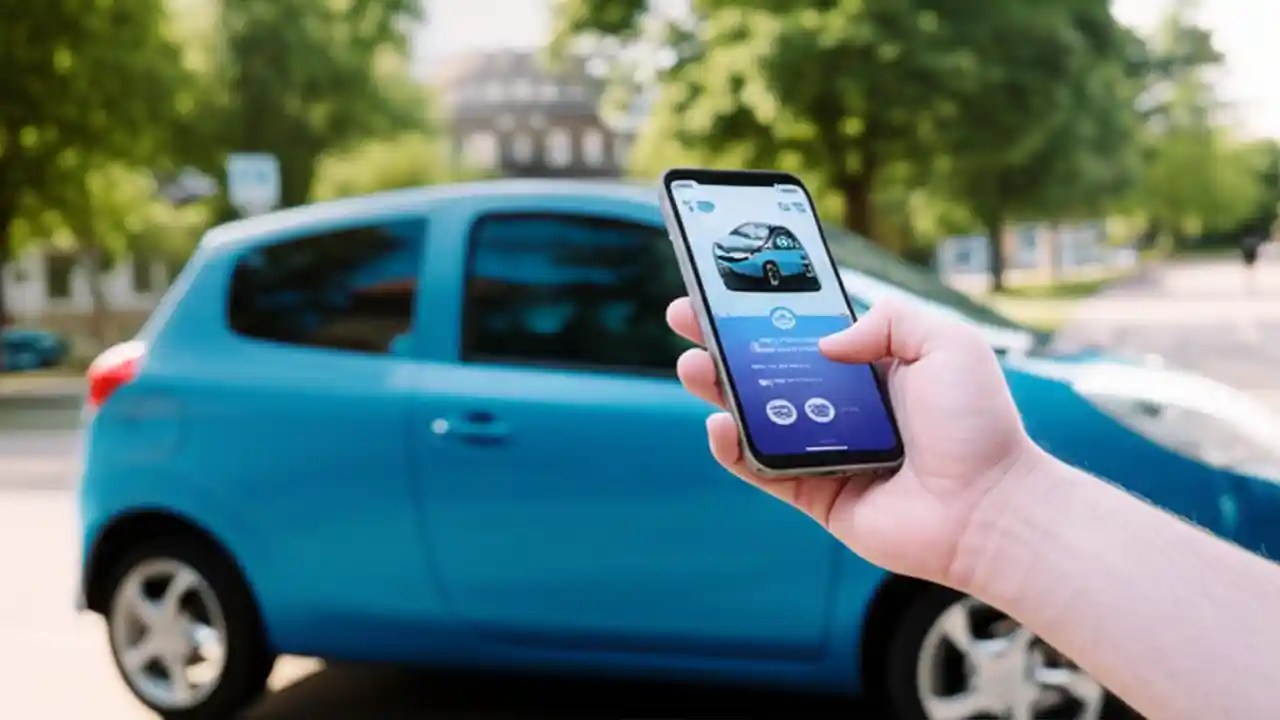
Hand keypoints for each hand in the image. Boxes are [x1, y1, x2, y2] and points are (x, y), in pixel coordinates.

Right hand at [666, 297, 1042, 589]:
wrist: (990, 507)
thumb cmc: (977, 426)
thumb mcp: (947, 342)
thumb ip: (888, 320)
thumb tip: (825, 341)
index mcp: (869, 367)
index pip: (804, 330)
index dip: (765, 309)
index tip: (727, 284)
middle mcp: (841, 406)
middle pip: (767, 368)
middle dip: (722, 341)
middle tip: (686, 317)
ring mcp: (823, 450)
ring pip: (755, 415)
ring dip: (717, 388)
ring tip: (692, 365)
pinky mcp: (813, 493)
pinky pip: (760, 469)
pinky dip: (732, 448)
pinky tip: (718, 424)